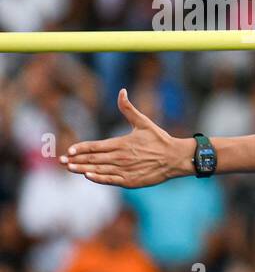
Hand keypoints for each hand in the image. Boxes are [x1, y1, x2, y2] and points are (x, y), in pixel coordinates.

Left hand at [61, 89, 190, 187]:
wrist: (176, 158)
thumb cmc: (160, 140)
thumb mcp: (144, 122)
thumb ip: (128, 108)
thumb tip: (122, 91)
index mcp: (121, 143)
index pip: (96, 146)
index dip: (81, 148)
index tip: (69, 150)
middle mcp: (121, 157)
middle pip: (93, 159)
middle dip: (76, 160)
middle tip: (61, 161)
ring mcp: (125, 170)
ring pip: (99, 169)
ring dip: (82, 169)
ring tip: (70, 168)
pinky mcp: (131, 180)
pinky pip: (110, 179)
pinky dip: (98, 178)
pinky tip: (88, 176)